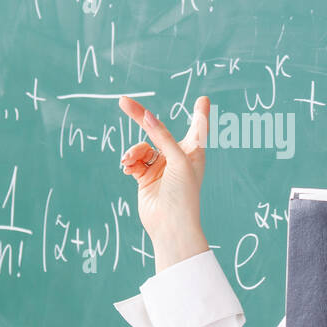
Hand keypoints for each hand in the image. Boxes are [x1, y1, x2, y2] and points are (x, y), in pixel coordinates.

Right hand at [116, 95, 209, 246]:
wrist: (170, 226)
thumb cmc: (183, 194)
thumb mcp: (177, 160)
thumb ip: (162, 136)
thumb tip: (147, 115)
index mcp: (193, 152)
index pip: (198, 127)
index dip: (200, 113)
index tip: (203, 100)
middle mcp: (177, 157)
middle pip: (158, 130)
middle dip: (140, 117)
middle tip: (124, 101)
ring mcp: (160, 167)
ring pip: (141, 148)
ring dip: (133, 151)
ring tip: (128, 161)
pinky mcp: (145, 178)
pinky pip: (134, 162)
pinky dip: (129, 162)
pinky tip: (127, 168)